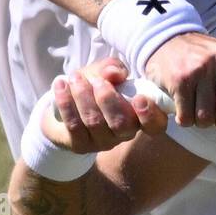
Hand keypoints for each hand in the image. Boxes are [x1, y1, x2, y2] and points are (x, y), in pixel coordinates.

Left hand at [44, 58, 169, 152]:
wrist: (63, 108)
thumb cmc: (92, 88)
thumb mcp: (103, 73)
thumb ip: (111, 68)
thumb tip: (115, 73)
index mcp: (138, 116)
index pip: (155, 125)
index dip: (150, 115)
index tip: (139, 98)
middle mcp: (124, 133)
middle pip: (121, 124)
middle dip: (108, 100)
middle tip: (95, 80)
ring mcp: (102, 142)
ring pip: (95, 122)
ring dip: (83, 97)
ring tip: (75, 77)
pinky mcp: (80, 145)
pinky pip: (74, 125)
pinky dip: (66, 103)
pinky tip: (60, 86)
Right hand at [145, 33, 215, 132]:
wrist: (170, 40)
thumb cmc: (210, 62)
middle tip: (214, 106)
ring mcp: (202, 68)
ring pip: (207, 119)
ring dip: (201, 120)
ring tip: (198, 103)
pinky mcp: (180, 79)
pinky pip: (187, 118)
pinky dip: (185, 118)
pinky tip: (184, 103)